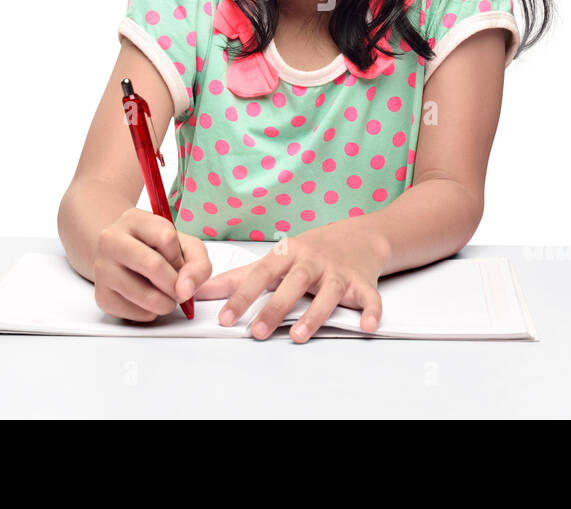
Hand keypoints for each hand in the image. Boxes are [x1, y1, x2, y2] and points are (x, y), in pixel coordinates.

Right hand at [93, 208, 213, 321]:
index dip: (179, 256)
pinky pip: (136, 314)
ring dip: (166, 303)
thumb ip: (197, 264)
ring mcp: (102, 268)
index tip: (177, 263)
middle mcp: (111, 240)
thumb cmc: (157, 251)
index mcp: (134, 219)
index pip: (166, 236)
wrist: (123, 259)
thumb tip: (185, 290)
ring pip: (145, 295)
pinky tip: (146, 301)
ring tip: (165, 296)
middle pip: (153, 265)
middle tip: (178, 290)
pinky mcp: (101, 296)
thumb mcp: (185, 246)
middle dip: (175, 285)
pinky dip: (150, 313)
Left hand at [193, 219, 387, 342]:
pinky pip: (369, 297)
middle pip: (292, 284)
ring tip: (297, 336)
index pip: (261, 274)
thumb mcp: (274, 258)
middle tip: (257, 332)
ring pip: (327, 293)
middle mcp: (312, 262)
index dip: (243, 296)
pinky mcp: (363, 283)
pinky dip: (371, 310)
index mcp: (288, 255)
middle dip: (275, 307)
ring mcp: (339, 273)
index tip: (226, 318)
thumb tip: (199, 291)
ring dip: (314, 314)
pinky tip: (367, 325)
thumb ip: (238, 278)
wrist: (361, 235)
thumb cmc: (309, 251)